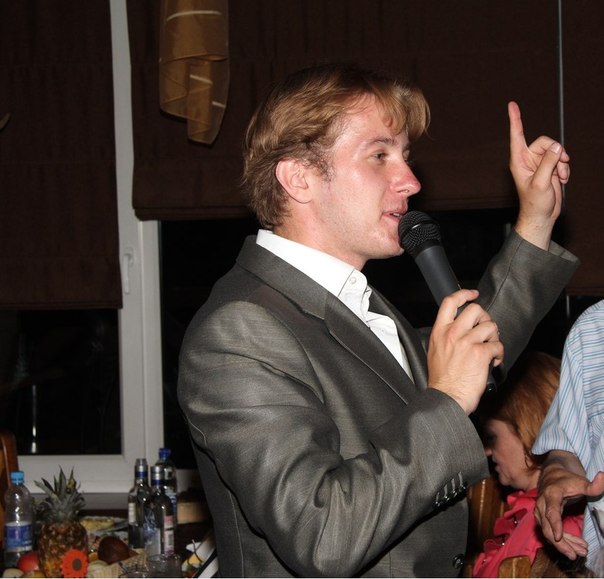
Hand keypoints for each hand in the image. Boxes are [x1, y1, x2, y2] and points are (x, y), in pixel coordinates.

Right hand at [427, 289, 502, 414]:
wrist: (446, 398)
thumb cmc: (442, 380)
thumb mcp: (435, 351)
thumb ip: (445, 337)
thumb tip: (460, 329)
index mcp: (439, 332)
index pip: (450, 302)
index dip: (464, 294)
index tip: (473, 294)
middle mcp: (452, 333)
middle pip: (476, 309)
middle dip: (485, 318)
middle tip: (485, 331)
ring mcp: (467, 342)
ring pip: (490, 326)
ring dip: (494, 337)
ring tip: (490, 349)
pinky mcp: (480, 353)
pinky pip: (497, 345)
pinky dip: (499, 353)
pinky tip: (492, 361)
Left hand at [508, 100, 569, 248]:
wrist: (542, 215)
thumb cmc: (534, 202)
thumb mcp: (541, 182)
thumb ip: (549, 163)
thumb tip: (557, 147)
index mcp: (519, 161)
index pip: (517, 135)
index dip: (515, 119)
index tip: (512, 104)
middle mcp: (528, 160)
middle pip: (545, 142)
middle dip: (557, 152)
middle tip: (562, 164)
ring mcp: (539, 164)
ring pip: (556, 151)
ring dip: (562, 163)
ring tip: (561, 177)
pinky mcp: (549, 169)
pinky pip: (561, 160)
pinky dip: (565, 169)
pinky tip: (562, 180)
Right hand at [535, 458, 603, 558]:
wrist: (551, 477)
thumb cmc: (567, 480)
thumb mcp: (581, 482)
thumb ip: (593, 485)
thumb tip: (603, 477)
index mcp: (551, 494)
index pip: (551, 510)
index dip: (554, 524)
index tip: (558, 537)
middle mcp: (541, 504)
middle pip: (547, 526)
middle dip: (560, 542)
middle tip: (575, 554)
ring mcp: (540, 512)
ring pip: (547, 532)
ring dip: (563, 544)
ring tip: (580, 552)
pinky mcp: (542, 518)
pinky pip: (550, 532)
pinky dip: (562, 541)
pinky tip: (575, 545)